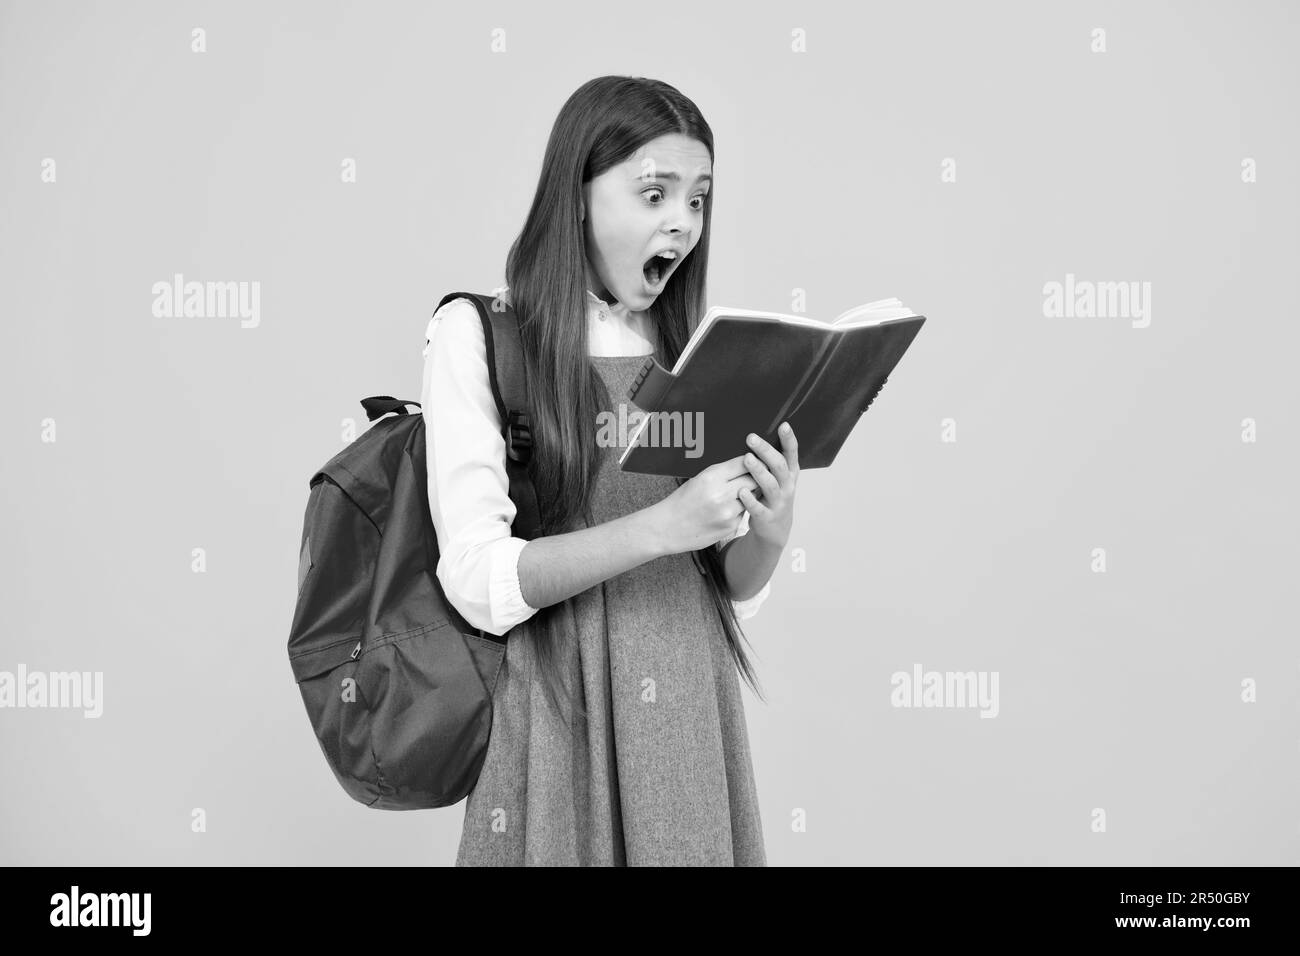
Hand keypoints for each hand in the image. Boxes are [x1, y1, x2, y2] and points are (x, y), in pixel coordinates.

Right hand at [655, 455, 759, 553]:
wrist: (668, 528)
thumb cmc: (682, 501)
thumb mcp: (698, 479)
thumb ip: (723, 472)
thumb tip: (747, 464)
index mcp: (711, 477)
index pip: (743, 463)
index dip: (752, 460)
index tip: (755, 460)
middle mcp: (721, 495)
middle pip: (753, 479)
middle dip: (755, 476)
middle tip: (756, 475)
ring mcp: (728, 513)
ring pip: (752, 497)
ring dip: (750, 493)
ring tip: (739, 492)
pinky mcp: (731, 526)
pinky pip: (744, 512)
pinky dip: (740, 509)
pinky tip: (727, 509)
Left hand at [739, 421, 797, 546]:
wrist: (776, 529)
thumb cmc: (773, 496)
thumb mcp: (777, 478)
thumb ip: (771, 461)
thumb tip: (756, 435)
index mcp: (789, 473)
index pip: (791, 454)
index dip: (789, 440)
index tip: (784, 425)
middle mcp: (787, 486)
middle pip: (779, 466)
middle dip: (766, 451)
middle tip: (751, 438)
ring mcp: (778, 502)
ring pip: (770, 485)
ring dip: (759, 471)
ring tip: (747, 458)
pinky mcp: (767, 517)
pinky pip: (759, 508)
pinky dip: (750, 500)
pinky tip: (741, 491)